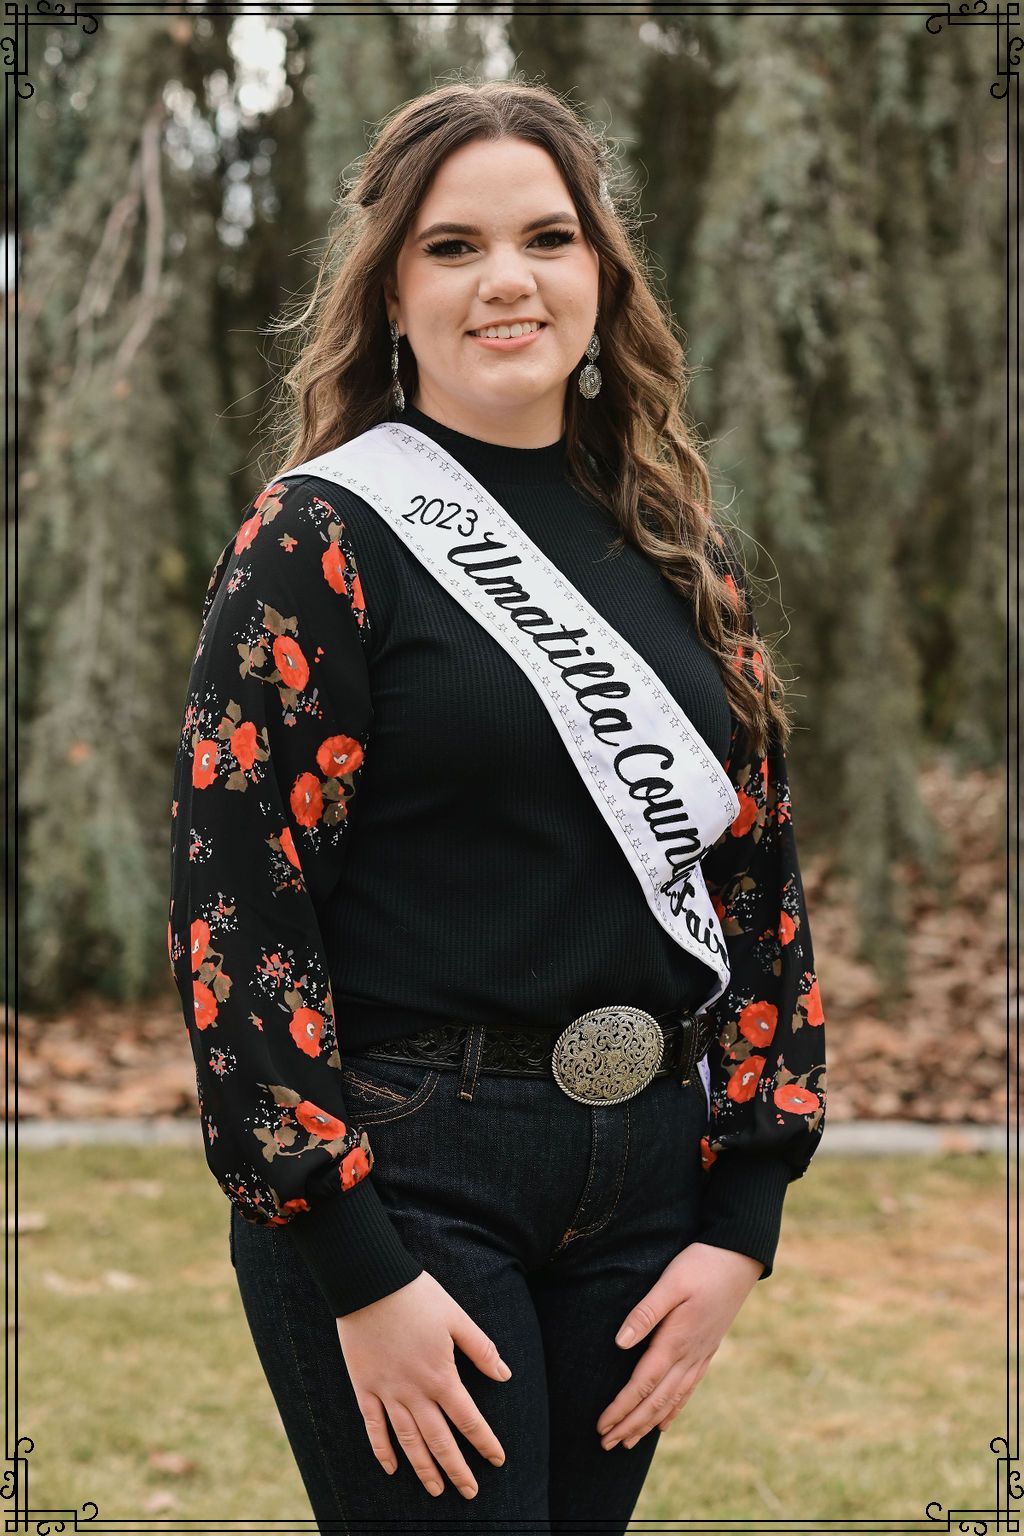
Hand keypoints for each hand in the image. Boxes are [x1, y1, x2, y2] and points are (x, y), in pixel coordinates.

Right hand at [336, 1270, 511, 1500]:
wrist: (370, 1283)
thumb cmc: (417, 1296)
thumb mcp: (456, 1317)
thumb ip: (481, 1349)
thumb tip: (504, 1375)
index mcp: (441, 1375)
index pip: (468, 1419)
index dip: (484, 1442)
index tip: (497, 1460)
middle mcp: (415, 1391)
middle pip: (439, 1440)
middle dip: (457, 1469)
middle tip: (469, 1492)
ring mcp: (387, 1392)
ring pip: (408, 1440)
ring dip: (423, 1468)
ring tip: (436, 1489)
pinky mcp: (364, 1387)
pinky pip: (373, 1426)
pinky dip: (382, 1449)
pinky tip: (391, 1468)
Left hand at [595, 1242, 763, 1448]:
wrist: (740, 1259)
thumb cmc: (701, 1265)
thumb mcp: (670, 1282)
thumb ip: (646, 1313)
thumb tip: (619, 1343)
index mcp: (676, 1341)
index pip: (643, 1384)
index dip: (621, 1408)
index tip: (602, 1426)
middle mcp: (689, 1355)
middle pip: (656, 1401)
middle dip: (630, 1425)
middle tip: (607, 1445)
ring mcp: (701, 1355)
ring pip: (672, 1400)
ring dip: (648, 1423)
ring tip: (629, 1443)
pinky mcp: (707, 1349)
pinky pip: (688, 1389)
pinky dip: (674, 1409)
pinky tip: (664, 1421)